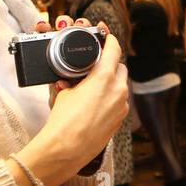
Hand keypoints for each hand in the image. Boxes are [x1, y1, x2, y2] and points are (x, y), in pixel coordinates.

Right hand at [18, 21, 127, 185]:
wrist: (67, 148)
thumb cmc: (63, 119)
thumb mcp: (64, 91)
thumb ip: (73, 78)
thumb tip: (70, 77)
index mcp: (105, 77)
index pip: (114, 49)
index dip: (109, 40)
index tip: (106, 36)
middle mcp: (118, 89)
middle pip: (120, 67)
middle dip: (110, 64)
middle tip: (96, 65)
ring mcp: (122, 106)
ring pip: (121, 86)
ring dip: (111, 82)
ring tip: (94, 86)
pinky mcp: (121, 119)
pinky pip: (119, 102)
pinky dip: (111, 98)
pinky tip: (96, 104)